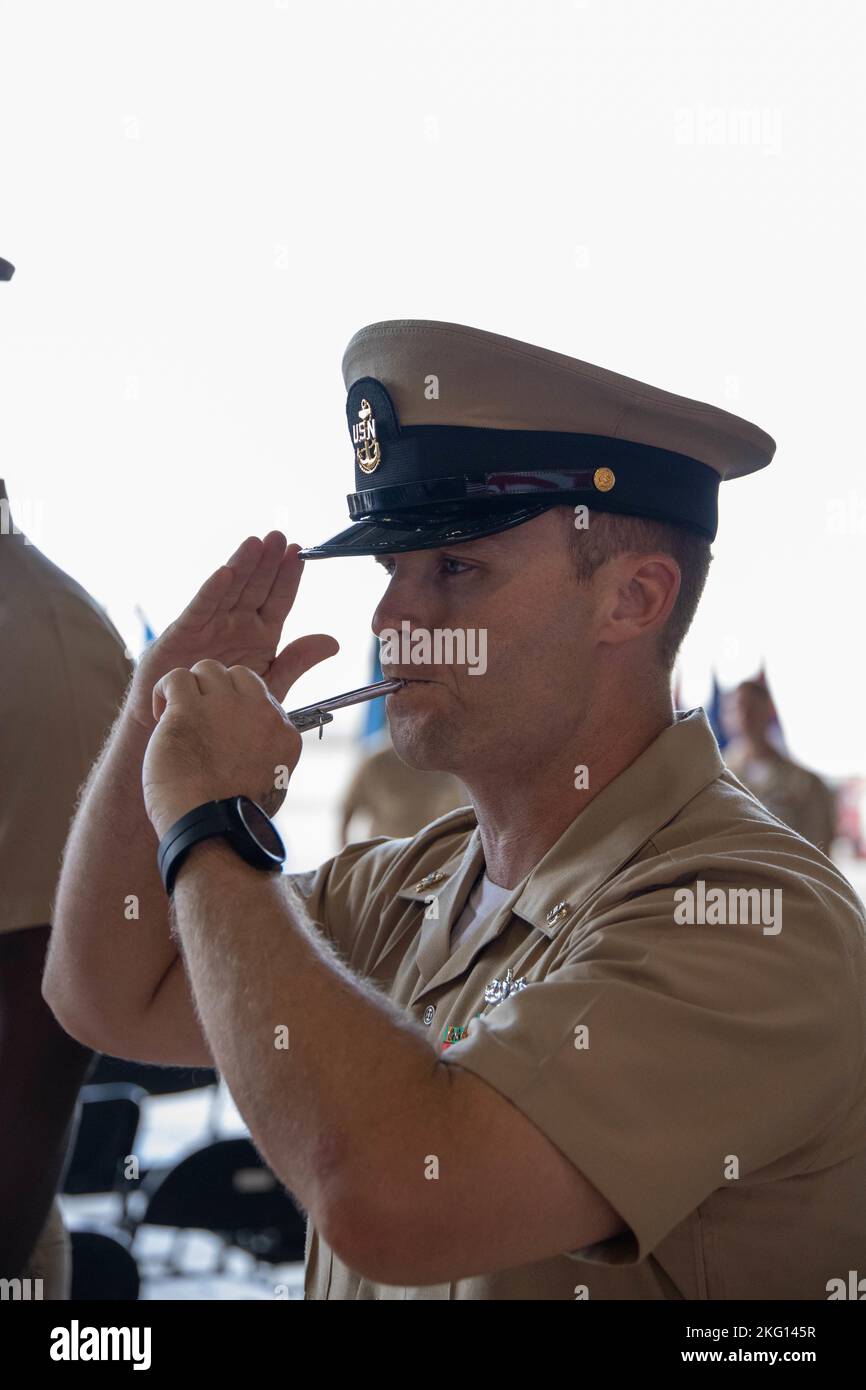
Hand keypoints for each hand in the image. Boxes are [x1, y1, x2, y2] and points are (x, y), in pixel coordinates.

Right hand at [126, 533, 338, 734]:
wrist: (184, 723)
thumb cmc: (226, 705)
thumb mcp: (269, 683)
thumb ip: (298, 661)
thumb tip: (333, 642)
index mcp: (261, 633)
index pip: (279, 600)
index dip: (288, 577)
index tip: (300, 553)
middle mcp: (237, 623)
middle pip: (256, 587)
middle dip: (268, 562)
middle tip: (280, 537)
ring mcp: (211, 625)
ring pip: (230, 590)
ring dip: (242, 566)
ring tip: (256, 543)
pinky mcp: (184, 633)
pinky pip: (201, 609)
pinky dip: (212, 591)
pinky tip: (225, 573)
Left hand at [142, 660, 303, 839]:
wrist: (211, 832)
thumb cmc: (233, 817)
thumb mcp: (271, 782)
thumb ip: (266, 751)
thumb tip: (249, 740)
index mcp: (283, 732)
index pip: (261, 697)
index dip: (237, 708)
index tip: (221, 730)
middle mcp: (260, 713)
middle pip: (237, 675)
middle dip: (217, 692)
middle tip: (200, 720)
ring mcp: (225, 708)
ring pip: (207, 669)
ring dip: (191, 690)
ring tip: (178, 716)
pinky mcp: (188, 710)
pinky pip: (176, 677)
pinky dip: (165, 691)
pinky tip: (160, 713)